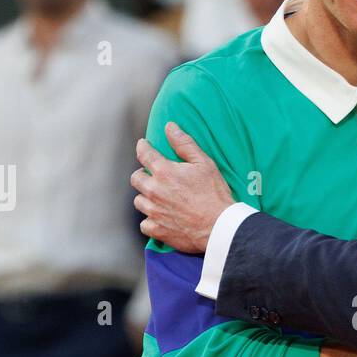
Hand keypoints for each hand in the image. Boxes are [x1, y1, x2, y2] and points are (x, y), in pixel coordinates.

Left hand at [131, 122, 235, 252]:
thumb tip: (170, 127)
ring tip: (156, 197)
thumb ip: (184, 144)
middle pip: (136, 179)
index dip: (143, 147)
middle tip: (151, 175)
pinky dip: (150, 220)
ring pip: (139, 202)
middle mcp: (154, 191)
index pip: (144, 154)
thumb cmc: (214, 194)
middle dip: (142, 174)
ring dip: (145, 197)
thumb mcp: (204, 163)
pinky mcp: (158, 230)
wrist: (219, 227)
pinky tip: (159, 218)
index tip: (144, 145)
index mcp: (164, 172)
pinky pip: (144, 224)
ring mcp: (154, 212)